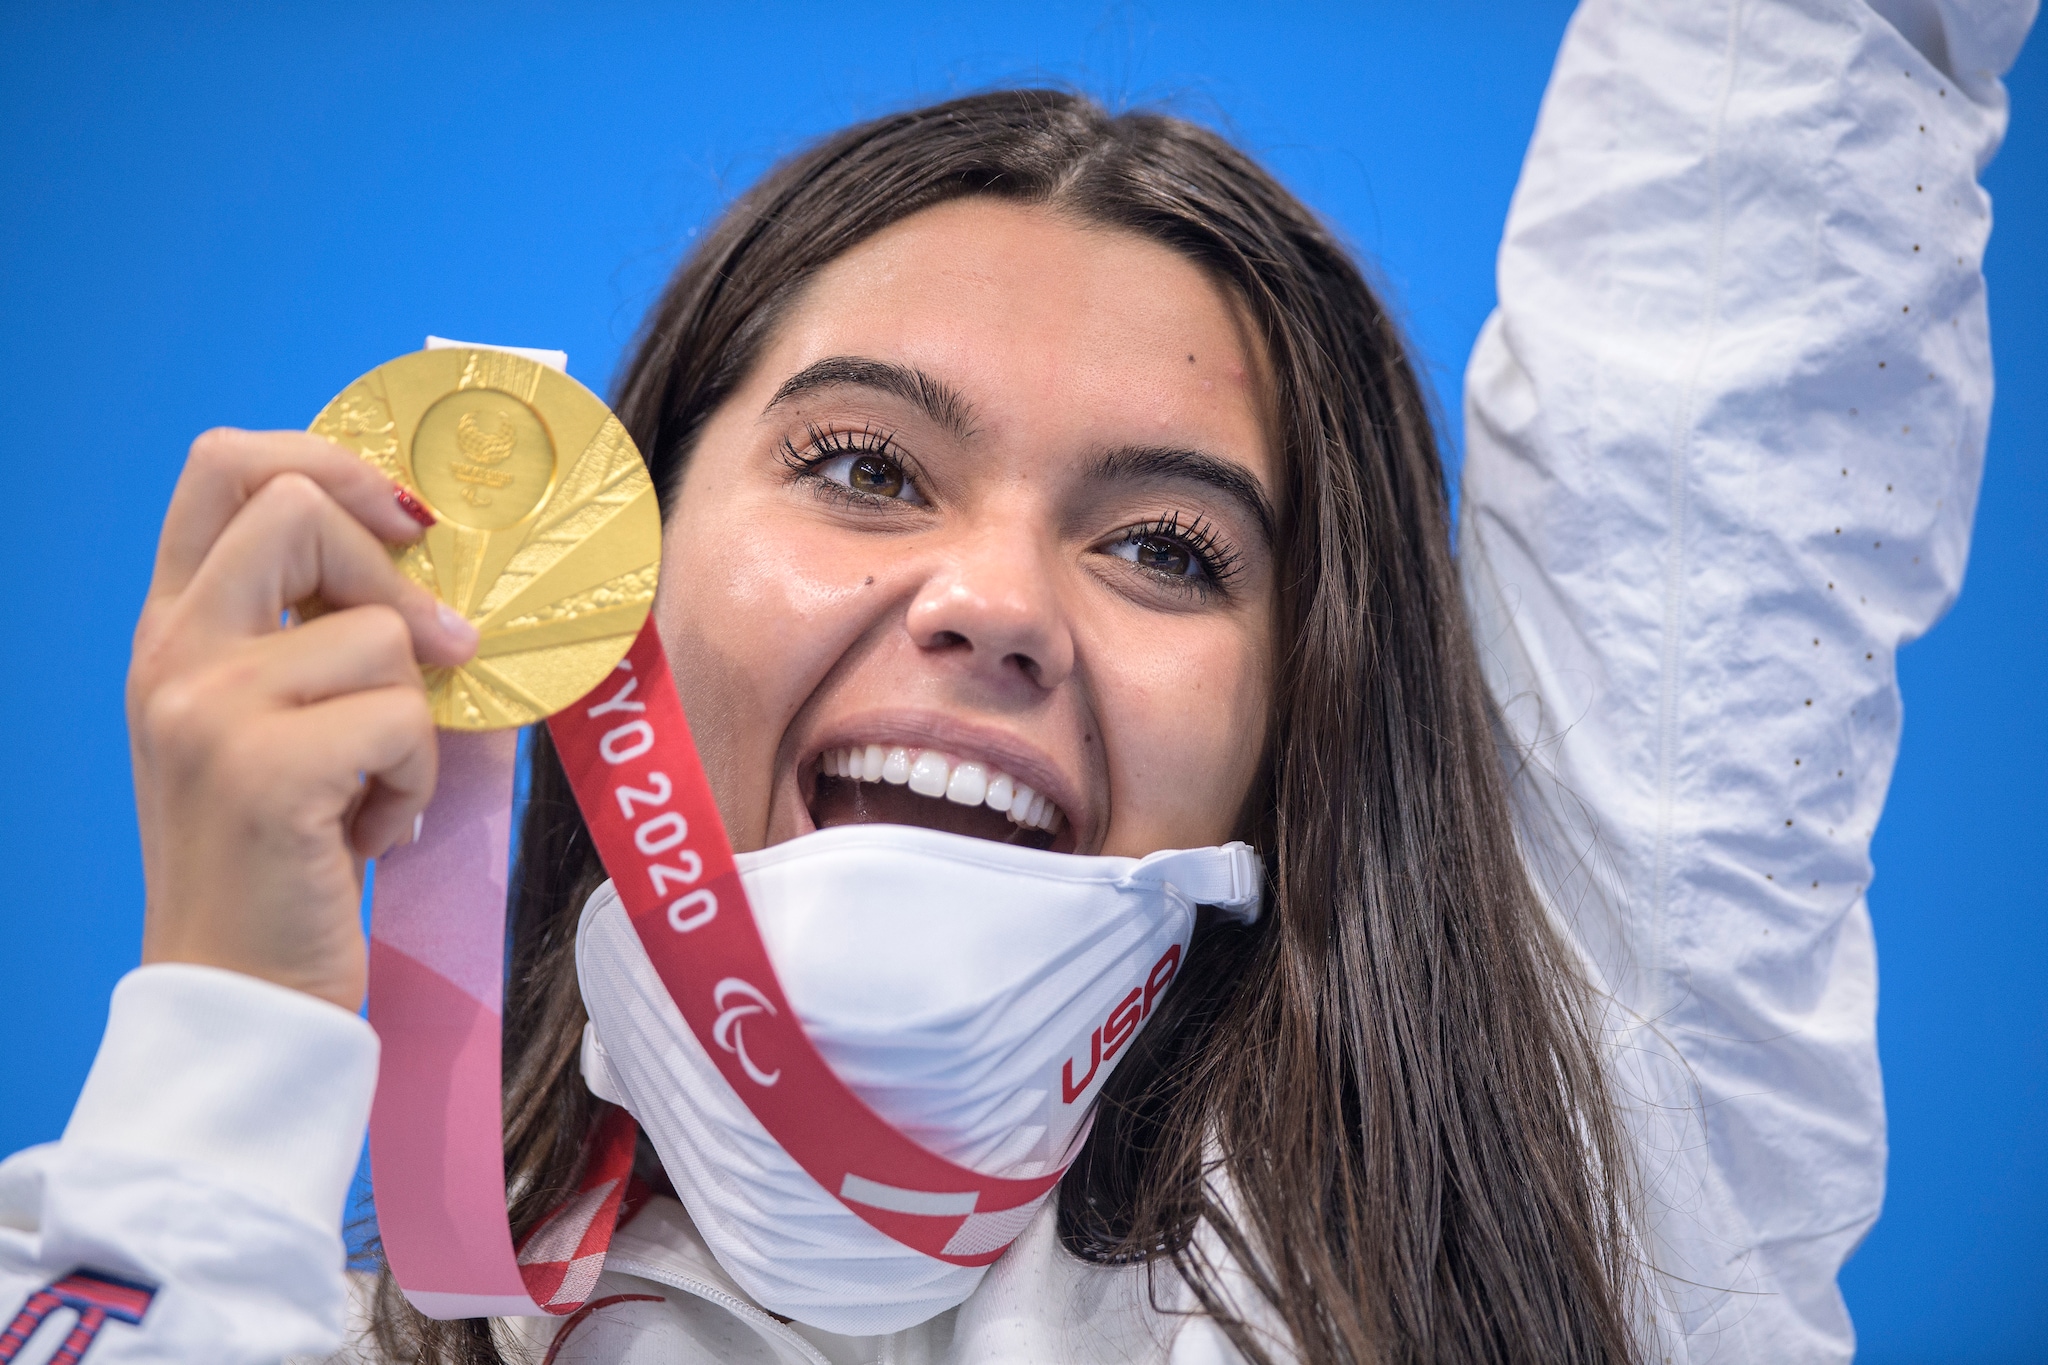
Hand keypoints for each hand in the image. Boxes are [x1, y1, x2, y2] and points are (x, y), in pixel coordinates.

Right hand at [127, 428, 478, 1010]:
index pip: (225, 467)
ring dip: (415, 721)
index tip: (403, 520)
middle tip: (435, 661)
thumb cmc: (282, 857)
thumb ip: (329, 637)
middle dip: (396, 582)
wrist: (237, 992)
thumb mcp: (285, 727)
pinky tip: (371, 832)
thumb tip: (443, 570)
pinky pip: (405, 717)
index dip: (329, 461)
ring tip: (372, 790)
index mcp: (175, 629)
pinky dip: (416, 781)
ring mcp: (207, 707)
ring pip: (383, 635)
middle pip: (299, 509)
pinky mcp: (262, 767)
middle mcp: (175, 652)